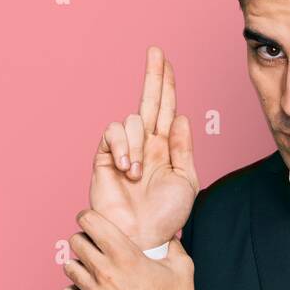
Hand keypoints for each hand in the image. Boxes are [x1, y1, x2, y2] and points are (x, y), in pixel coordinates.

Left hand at [60, 208, 198, 289]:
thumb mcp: (182, 268)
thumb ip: (173, 247)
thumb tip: (169, 237)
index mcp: (126, 255)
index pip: (91, 223)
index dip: (87, 217)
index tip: (90, 221)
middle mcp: (106, 271)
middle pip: (75, 242)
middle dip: (83, 240)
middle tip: (92, 246)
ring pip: (68, 267)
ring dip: (78, 266)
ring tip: (89, 270)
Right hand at [90, 46, 197, 249]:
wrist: (144, 237)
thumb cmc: (167, 216)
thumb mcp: (186, 181)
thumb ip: (183, 148)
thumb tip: (182, 117)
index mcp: (166, 148)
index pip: (167, 109)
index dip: (166, 84)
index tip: (166, 60)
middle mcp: (145, 144)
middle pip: (148, 101)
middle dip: (152, 75)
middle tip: (154, 52)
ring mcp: (124, 150)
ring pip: (131, 121)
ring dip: (137, 144)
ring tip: (137, 174)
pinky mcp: (104, 157)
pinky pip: (112, 133)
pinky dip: (121, 146)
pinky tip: (125, 167)